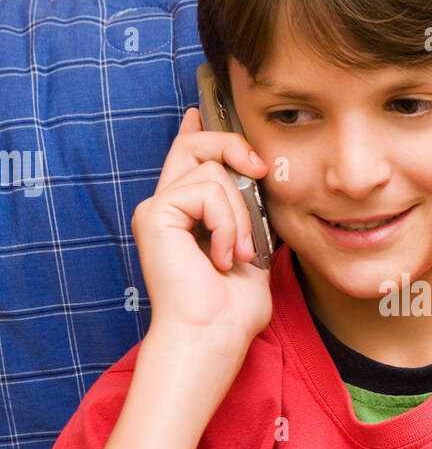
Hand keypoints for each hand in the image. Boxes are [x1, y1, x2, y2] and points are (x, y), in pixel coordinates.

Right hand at [131, 106, 272, 358]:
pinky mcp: (155, 214)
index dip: (196, 134)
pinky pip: (207, 191)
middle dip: (234, 148)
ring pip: (215, 173)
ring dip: (240, 215)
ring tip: (236, 254)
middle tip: (259, 171)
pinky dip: (227, 223)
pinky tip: (221, 257)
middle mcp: (165, 209)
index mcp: (185, 218)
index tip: (198, 113)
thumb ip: (248, 218)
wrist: (212, 335)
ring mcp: (157, 210)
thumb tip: (258, 187)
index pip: (186, 160)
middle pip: (198, 147)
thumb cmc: (231, 310)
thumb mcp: (251, 253)